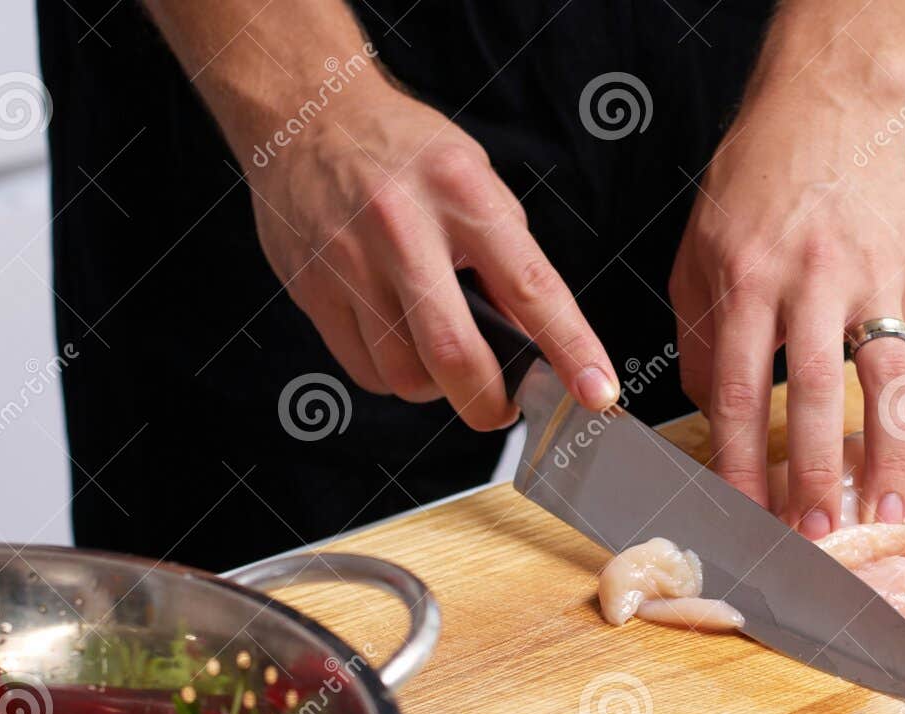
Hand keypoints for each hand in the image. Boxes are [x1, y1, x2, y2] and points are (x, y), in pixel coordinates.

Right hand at [243, 82, 617, 427]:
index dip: (570, 348)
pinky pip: (364, 370)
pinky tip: (399, 341)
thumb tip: (539, 344)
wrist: (307, 113)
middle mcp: (402, 226)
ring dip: (436, 387)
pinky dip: (392, 375)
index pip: (530, 286)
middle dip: (490, 404)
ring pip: (405, 375)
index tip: (596, 391)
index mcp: (461, 192)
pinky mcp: (311, 289)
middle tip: (502, 409)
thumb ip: (508, 260)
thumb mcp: (477, 184)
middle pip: (454, 352)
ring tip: (440, 354)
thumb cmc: (406, 154)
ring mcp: (349, 260)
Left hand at [670, 84, 904, 535]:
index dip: (737, 460)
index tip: (742, 513)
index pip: (734, 388)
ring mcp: (868, 277)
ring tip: (886, 511)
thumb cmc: (757, 182)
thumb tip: (709, 411)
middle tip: (813, 533)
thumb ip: (699, 333)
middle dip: (810, 472)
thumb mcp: (700, 251)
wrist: (829, 108)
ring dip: (885, 455)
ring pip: (881, 379)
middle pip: (808, 394)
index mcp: (744, 278)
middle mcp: (807, 280)